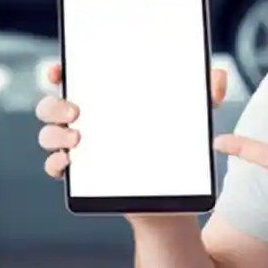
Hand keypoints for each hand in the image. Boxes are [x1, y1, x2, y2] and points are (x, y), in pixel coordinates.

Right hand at [35, 62, 228, 179]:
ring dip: (54, 134)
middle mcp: (85, 122)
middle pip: (51, 105)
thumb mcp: (191, 121)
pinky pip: (54, 167)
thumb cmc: (173, 149)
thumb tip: (219, 76)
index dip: (59, 70)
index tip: (59, 69)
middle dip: (53, 104)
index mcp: (105, 100)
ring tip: (78, 137)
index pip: (73, 78)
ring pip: (48, 134)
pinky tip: (67, 163)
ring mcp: (79, 148)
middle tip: (75, 110)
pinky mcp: (80, 176)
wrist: (172, 197)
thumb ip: (205, 96)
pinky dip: (54, 164)